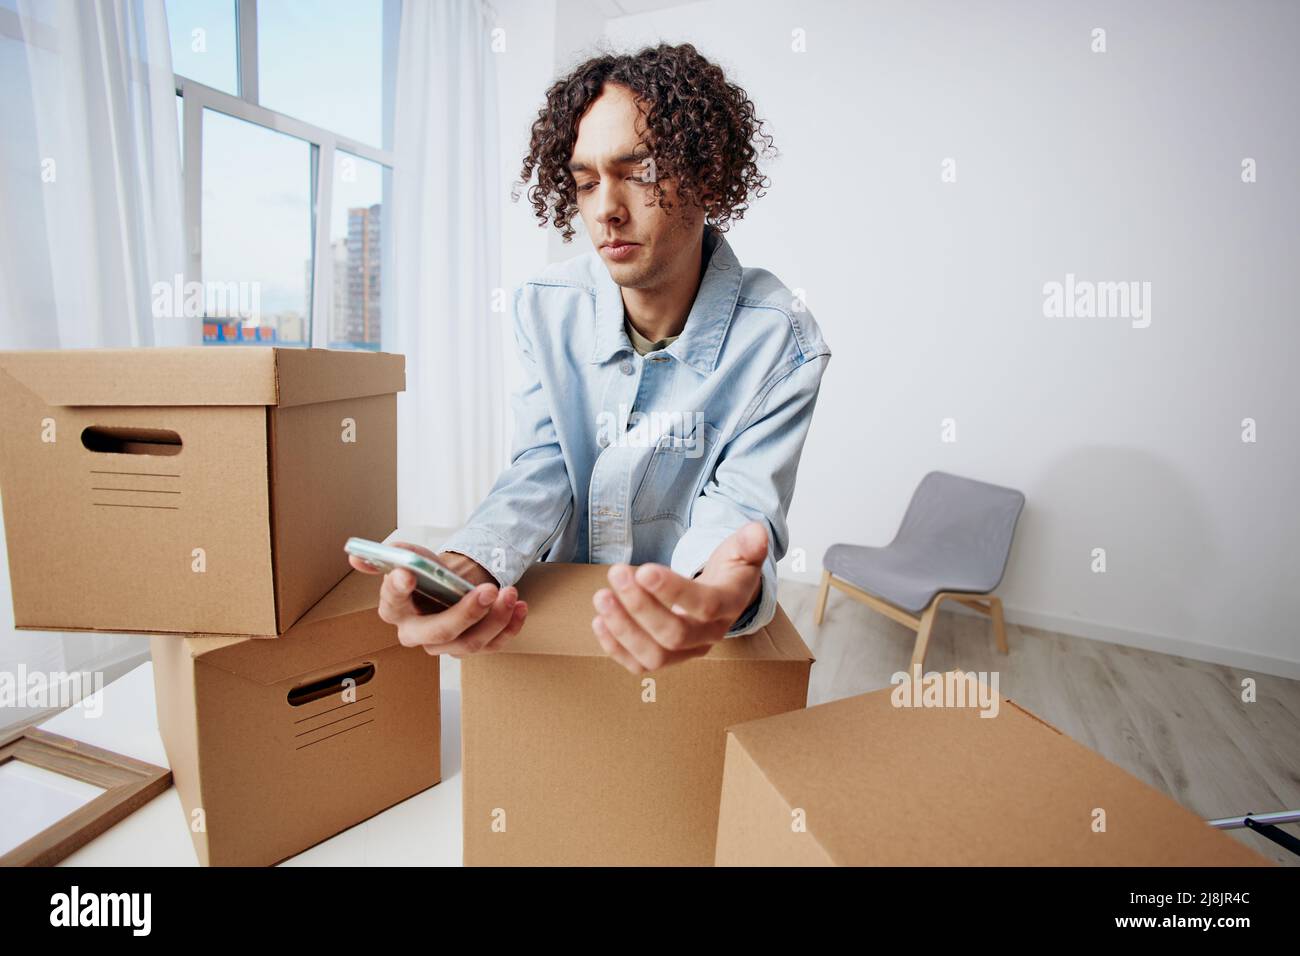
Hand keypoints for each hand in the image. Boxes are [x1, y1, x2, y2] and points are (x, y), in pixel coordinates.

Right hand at [348, 543, 525, 656]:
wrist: (453, 584)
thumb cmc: (429, 573)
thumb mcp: (411, 557)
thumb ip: (392, 556)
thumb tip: (357, 558)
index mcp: (395, 609)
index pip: (392, 601)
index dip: (397, 588)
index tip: (406, 572)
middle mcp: (418, 633)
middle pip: (438, 632)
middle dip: (464, 613)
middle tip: (487, 590)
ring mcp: (447, 645)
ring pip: (471, 642)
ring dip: (495, 619)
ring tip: (510, 592)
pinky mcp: (474, 646)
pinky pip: (495, 644)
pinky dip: (511, 626)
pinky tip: (521, 606)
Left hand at [591, 521, 766, 673]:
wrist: (724, 597)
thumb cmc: (728, 573)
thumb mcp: (742, 553)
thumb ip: (748, 543)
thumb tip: (757, 531)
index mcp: (728, 606)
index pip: (703, 605)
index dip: (672, 590)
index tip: (643, 569)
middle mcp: (708, 635)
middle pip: (674, 635)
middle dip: (640, 606)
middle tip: (616, 574)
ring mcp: (686, 652)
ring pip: (654, 656)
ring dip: (623, 629)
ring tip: (601, 597)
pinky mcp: (665, 658)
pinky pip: (638, 665)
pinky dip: (615, 648)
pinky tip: (599, 621)